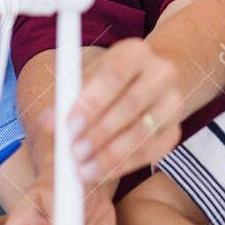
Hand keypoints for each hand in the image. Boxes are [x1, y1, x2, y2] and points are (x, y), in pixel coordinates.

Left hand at [65, 38, 181, 182]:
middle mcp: (161, 72)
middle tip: (75, 152)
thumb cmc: (107, 85)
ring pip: (144, 131)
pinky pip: (152, 152)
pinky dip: (124, 165)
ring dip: (110, 154)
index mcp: (135, 52)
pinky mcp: (175, 129)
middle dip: (100, 132)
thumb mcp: (87, 81)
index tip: (70, 125)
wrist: (149, 86)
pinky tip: (101, 172)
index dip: (92, 101)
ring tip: (83, 168)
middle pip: (132, 104)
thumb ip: (67, 100)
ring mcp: (174, 101)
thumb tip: (48, 120)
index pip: (115, 74)